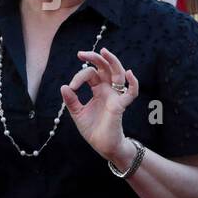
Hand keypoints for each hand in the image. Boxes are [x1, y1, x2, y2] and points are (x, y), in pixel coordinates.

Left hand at [60, 47, 138, 161]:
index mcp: (98, 90)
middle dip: (95, 58)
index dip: (79, 76)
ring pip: (117, 73)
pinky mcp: (120, 105)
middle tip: (81, 53)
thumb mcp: (77, 113)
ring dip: (113, 61)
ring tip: (104, 51)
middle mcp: (108, 90)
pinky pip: (131, 92)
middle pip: (105, 67)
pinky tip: (128, 73)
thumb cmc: (92, 129)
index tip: (71, 87)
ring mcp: (115, 96)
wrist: (102, 146)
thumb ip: (71, 101)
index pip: (91, 74)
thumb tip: (64, 87)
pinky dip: (133, 83)